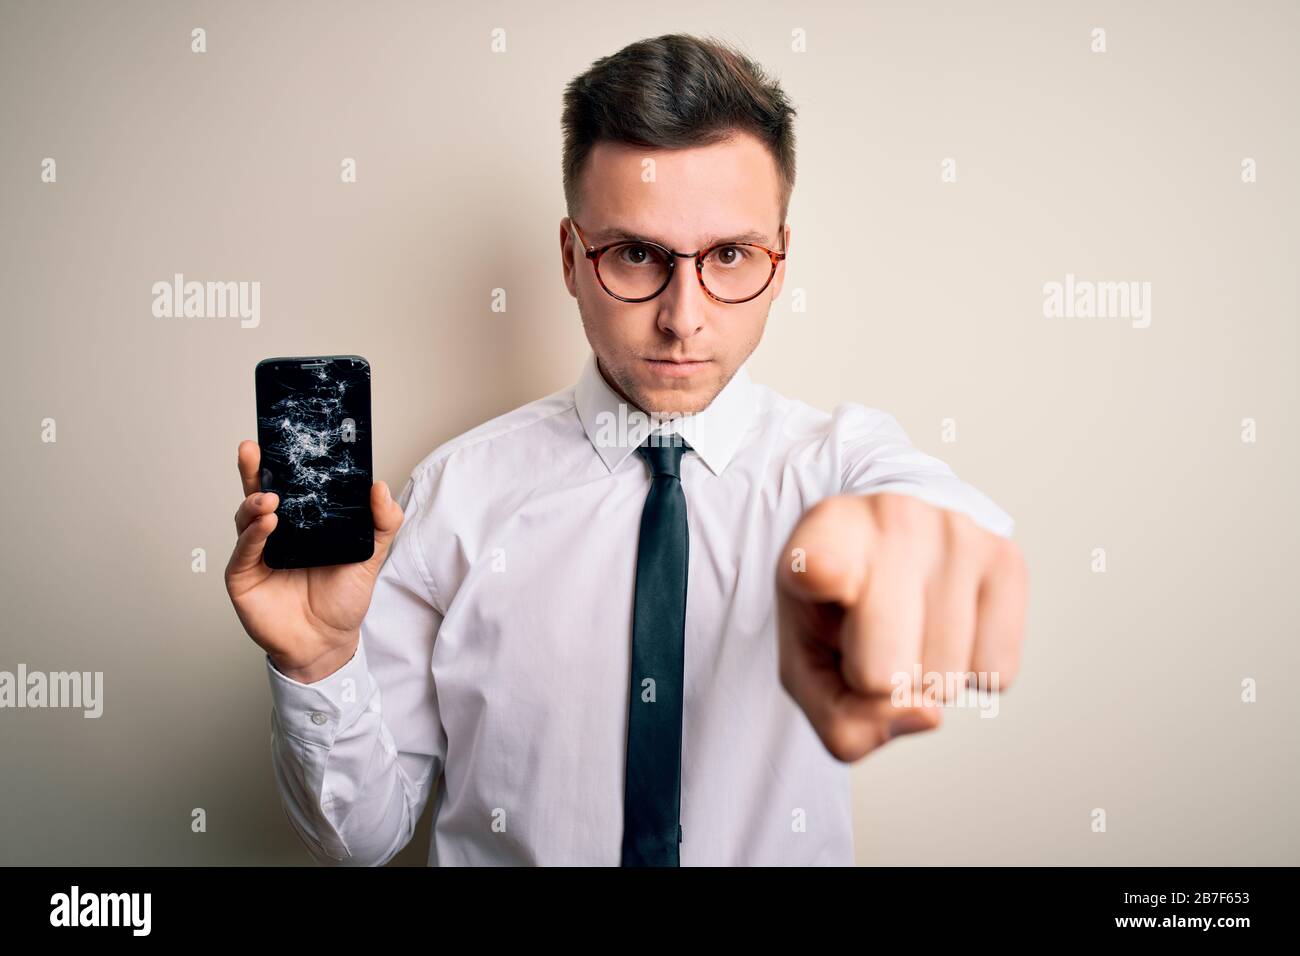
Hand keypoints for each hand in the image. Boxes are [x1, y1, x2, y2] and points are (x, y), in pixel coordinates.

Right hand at [223, 440, 404, 682]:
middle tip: (252, 448)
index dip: (280, 461)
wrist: (329, 642)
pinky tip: (267, 524)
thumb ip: (382, 521)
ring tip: (271, 498)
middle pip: (257, 492)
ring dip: (255, 502)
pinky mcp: (243, 577)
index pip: (288, 484)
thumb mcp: (370, 555)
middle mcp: (274, 532)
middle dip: (252, 468)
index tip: (278, 436)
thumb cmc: (343, 598)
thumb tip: (380, 485)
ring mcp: (255, 552)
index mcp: (301, 521)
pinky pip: (244, 551)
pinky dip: (253, 536)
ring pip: (247, 518)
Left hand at [775, 493, 1027, 761]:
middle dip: (878, 681)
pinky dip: (972, 668)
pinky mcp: (1005, 556)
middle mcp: (887, 520)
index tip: (815, 571)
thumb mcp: (808, 669)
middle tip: (870, 635)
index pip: (819, 564)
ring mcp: (953, 532)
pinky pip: (996, 670)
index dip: (819, 576)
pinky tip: (948, 624)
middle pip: (884, 672)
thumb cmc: (836, 614)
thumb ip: (841, 721)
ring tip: (908, 622)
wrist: (883, 547)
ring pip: (946, 678)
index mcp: (818, 540)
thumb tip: (930, 713)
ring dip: (927, 674)